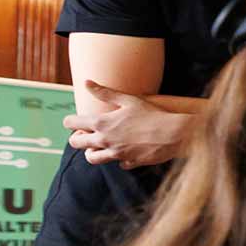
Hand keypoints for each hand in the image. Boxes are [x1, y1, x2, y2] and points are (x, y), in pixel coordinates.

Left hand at [64, 81, 189, 167]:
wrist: (175, 134)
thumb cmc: (153, 114)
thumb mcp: (129, 100)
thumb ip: (105, 93)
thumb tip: (86, 83)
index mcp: (102, 123)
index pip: (71, 123)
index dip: (70, 121)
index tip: (75, 120)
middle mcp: (105, 140)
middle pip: (76, 143)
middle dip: (77, 138)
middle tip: (86, 133)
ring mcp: (116, 153)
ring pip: (91, 158)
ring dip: (93, 151)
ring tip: (101, 145)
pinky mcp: (129, 162)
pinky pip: (118, 163)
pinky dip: (119, 158)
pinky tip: (126, 151)